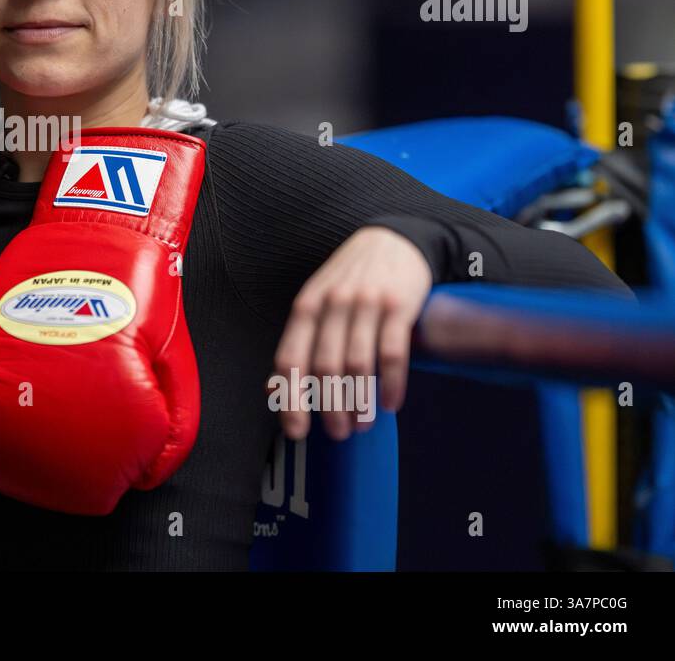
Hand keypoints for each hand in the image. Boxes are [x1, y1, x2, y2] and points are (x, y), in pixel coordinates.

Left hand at [272, 225, 431, 440]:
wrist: (394, 240)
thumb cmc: (350, 280)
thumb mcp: (317, 301)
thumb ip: (300, 341)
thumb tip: (275, 389)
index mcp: (306, 307)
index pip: (290, 358)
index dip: (291, 398)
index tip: (296, 430)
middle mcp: (332, 304)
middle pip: (325, 367)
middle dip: (330, 408)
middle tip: (338, 433)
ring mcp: (366, 304)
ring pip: (358, 364)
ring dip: (359, 402)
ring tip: (362, 424)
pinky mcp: (399, 305)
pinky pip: (393, 352)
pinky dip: (391, 384)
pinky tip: (389, 403)